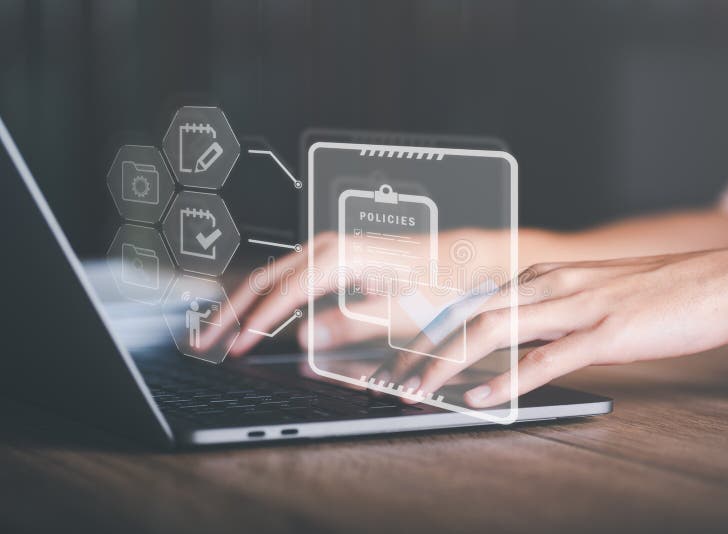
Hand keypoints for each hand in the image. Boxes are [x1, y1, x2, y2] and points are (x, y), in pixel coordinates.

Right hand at [215, 229, 516, 355]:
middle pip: (263, 278)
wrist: (457, 257)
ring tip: (213, 331)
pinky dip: (259, 297)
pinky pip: (283, 275)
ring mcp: (326, 247)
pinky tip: (249, 314)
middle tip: (202, 342)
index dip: (255, 323)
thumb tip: (303, 338)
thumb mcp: (401, 310)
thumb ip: (350, 324)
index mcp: (340, 256)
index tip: (235, 349)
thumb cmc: (435, 282)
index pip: (283, 292)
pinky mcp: (329, 256)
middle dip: (229, 311)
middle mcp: (326, 245)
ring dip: (238, 304)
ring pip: (268, 275)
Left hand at [374, 249, 727, 407]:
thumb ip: (547, 318)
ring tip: (420, 391)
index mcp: (543, 276)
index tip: (403, 358)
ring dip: (449, 364)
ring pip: (495, 331)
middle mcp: (550, 285)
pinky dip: (506, 379)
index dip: (431, 333)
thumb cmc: (654, 293)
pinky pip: (546, 358)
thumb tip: (512, 349)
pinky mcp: (607, 332)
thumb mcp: (587, 297)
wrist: (722, 280)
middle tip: (394, 381)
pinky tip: (482, 398)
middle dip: (424, 352)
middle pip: (469, 317)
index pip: (472, 304)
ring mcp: (577, 307)